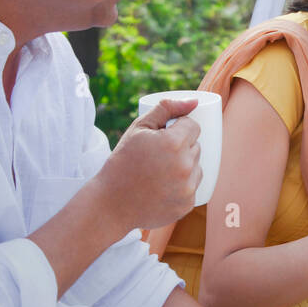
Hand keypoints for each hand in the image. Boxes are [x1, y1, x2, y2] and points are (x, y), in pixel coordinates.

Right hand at [93, 98, 201, 232]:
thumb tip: (194, 102)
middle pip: (196, 147)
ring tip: (159, 172)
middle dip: (182, 147)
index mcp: (174, 143)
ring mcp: (188, 188)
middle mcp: (185, 166)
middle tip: (158, 156)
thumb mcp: (139, 128)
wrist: (111, 203)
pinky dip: (182, 186)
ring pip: (197, 167)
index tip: (164, 136)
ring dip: (185, 166)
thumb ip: (166, 108)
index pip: (193, 127)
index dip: (179, 129)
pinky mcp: (188, 204)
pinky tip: (162, 187)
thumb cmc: (122, 162)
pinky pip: (193, 187)